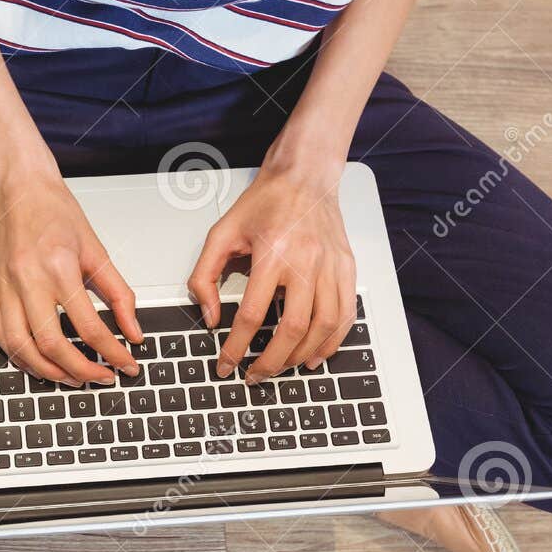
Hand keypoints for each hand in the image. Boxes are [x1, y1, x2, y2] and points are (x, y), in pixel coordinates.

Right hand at [0, 164, 143, 383]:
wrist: (15, 184)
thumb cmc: (52, 210)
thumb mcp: (96, 249)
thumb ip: (118, 293)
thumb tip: (132, 330)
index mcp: (59, 266)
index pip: (88, 326)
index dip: (111, 353)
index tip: (125, 364)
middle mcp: (27, 279)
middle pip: (51, 344)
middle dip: (80, 371)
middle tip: (100, 377)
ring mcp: (2, 287)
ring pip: (19, 347)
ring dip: (47, 371)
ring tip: (71, 376)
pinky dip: (18, 356)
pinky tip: (37, 361)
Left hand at [187, 161, 356, 382]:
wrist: (305, 176)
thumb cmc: (265, 202)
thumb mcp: (222, 233)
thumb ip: (204, 276)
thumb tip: (209, 316)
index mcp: (272, 254)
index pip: (251, 315)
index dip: (237, 347)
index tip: (226, 364)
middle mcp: (306, 263)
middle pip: (292, 328)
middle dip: (272, 361)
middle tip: (255, 376)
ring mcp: (331, 267)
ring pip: (323, 327)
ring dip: (302, 356)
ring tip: (283, 368)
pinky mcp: (347, 269)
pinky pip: (346, 315)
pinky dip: (332, 341)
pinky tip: (316, 355)